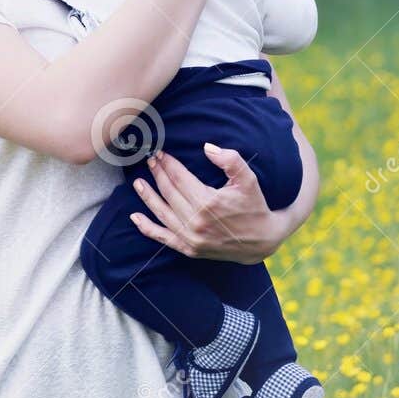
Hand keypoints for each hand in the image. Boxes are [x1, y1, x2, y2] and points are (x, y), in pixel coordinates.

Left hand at [126, 144, 288, 263]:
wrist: (263, 240)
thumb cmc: (255, 206)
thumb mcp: (248, 180)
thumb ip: (230, 160)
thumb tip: (206, 147)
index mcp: (208, 202)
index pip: (179, 178)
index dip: (168, 164)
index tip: (159, 153)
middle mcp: (196, 222)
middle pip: (169, 192)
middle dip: (158, 174)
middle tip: (150, 160)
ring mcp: (191, 238)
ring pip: (162, 213)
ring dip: (148, 196)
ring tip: (138, 182)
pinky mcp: (190, 249)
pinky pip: (163, 238)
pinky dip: (147, 228)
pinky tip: (135, 217)